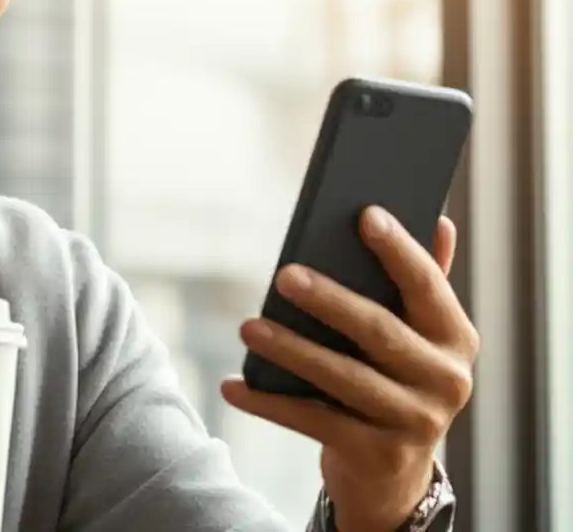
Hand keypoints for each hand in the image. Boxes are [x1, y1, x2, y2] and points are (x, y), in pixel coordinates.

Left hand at [221, 207, 478, 531]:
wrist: (394, 475)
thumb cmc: (396, 381)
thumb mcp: (417, 338)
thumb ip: (425, 283)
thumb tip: (440, 221)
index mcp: (456, 339)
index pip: (428, 285)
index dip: (399, 249)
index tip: (365, 215)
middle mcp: (446, 380)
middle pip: (379, 331)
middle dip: (329, 300)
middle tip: (284, 275)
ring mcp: (414, 421)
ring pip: (343, 377)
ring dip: (290, 350)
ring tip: (247, 328)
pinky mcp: (375, 454)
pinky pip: (312, 421)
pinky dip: (268, 403)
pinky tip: (233, 386)